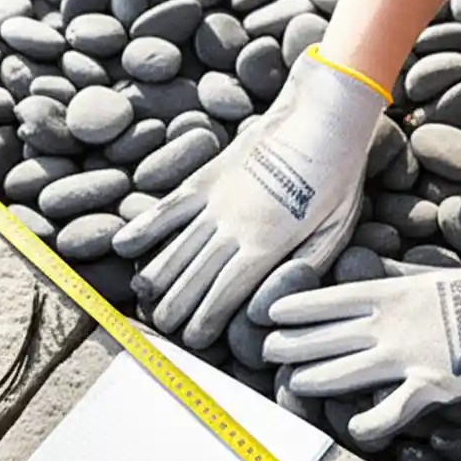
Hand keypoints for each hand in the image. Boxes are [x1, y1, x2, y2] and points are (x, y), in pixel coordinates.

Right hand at [112, 45, 388, 348]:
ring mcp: (215, 201)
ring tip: (145, 302)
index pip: (226, 295)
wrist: (321, 118)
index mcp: (267, 246)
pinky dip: (144, 227)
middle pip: (194, 278)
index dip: (205, 321)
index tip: (193, 342)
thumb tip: (269, 304)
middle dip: (177, 309)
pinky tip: (124, 247)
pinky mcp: (206, 178)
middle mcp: (233, 227)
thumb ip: (301, 270)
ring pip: (175, 248)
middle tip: (165, 330)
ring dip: (157, 278)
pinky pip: (168, 207)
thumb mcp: (333, 234)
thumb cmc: (336, 180)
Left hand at [262, 247, 460, 441]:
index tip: (268, 311)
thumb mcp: (443, 276)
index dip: (296, 307)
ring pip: (346, 370)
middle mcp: (394, 324)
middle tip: (263, 352)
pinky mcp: (435, 386)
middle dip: (291, 344)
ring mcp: (410, 356)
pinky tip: (353, 430)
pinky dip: (370, 423)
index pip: (331, 299)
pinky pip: (392, 411)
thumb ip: (405, 280)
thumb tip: (379, 272)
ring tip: (288, 383)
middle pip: (328, 335)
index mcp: (396, 292)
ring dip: (313, 378)